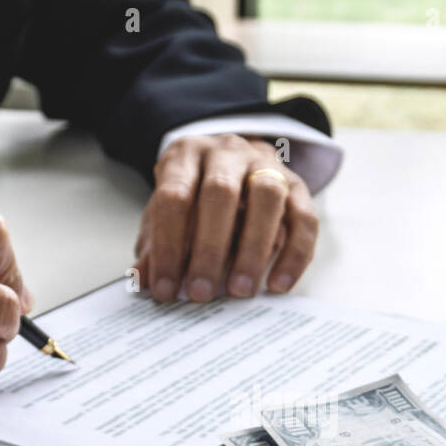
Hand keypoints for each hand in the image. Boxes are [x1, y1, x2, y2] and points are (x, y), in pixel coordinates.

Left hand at [135, 134, 317, 301]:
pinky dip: (294, 256)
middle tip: (201, 293)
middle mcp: (228, 152)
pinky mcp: (298, 187)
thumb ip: (154, 246)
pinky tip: (277, 286)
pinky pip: (304, 219)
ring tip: (240, 291)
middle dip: (209, 249)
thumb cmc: (193, 199)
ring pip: (268, 197)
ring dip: (253, 249)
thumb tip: (141, 280)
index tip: (164, 288)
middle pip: (221, 192)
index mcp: (187, 155)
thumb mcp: (165, 216)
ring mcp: (267, 165)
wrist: (233, 167)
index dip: (167, 245)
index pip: (175, 196)